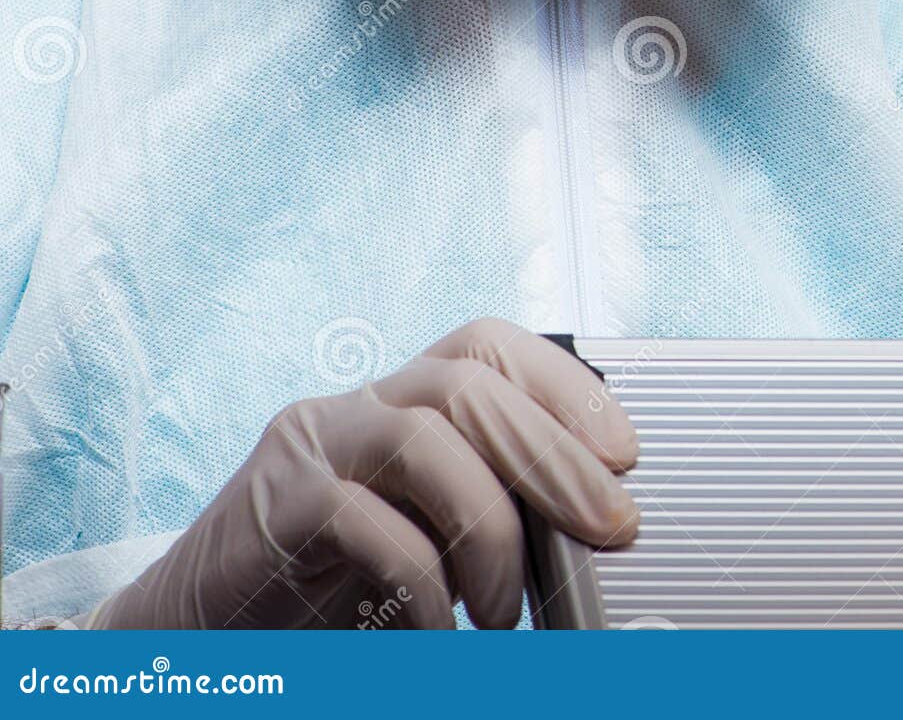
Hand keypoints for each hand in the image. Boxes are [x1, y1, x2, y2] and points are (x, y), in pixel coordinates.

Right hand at [88, 320, 638, 629]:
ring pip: (424, 435)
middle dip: (555, 455)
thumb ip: (492, 515)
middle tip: (609, 526)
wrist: (199, 635)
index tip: (624, 451)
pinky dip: (423, 581)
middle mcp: (359, 404)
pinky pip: (365, 523)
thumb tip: (591, 529)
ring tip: (507, 604)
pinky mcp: (276, 506)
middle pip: (471, 384)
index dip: (565, 386)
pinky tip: (444, 630)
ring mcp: (313, 446)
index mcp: (402, 399)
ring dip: (492, 522)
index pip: (489, 347)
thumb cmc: (323, 587)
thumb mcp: (428, 538)